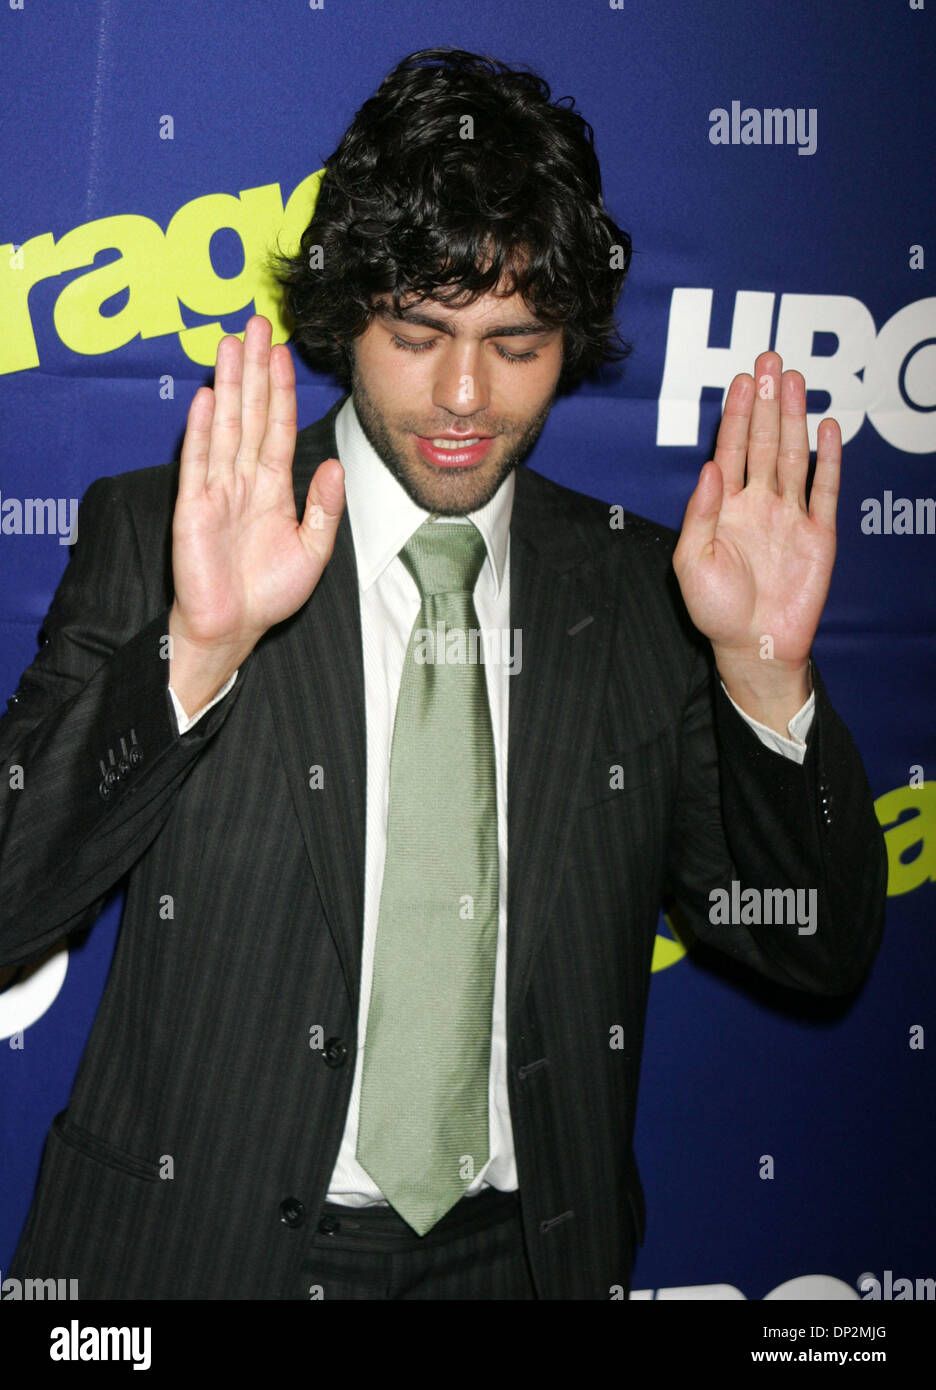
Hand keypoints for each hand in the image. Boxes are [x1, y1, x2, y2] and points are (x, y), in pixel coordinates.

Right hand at [170, 314, 344, 660]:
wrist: (232, 627)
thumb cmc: (268, 594)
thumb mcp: (312, 551)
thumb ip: (324, 508)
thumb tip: (334, 466)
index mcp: (272, 488)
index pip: (277, 426)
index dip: (281, 389)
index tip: (283, 352)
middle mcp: (243, 480)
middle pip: (250, 413)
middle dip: (253, 369)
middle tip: (256, 324)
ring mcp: (216, 490)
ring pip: (226, 427)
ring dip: (227, 385)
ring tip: (230, 344)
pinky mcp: (193, 507)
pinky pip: (199, 463)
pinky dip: (203, 431)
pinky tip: (207, 398)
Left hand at [672, 352, 839, 725]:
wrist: (755, 646)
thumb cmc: (715, 610)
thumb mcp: (691, 561)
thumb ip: (700, 513)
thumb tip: (710, 467)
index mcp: (725, 508)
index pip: (731, 450)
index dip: (736, 415)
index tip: (741, 380)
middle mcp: (758, 504)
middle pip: (763, 442)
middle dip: (766, 401)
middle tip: (769, 360)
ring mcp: (790, 516)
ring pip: (793, 456)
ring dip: (794, 417)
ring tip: (795, 379)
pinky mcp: (819, 534)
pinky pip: (825, 489)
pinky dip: (828, 459)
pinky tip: (826, 428)